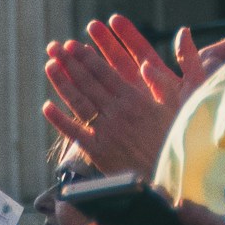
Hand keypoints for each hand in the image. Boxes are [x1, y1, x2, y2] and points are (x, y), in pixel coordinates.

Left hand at [44, 14, 223, 176]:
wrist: (166, 179)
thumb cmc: (174, 140)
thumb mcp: (177, 108)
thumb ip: (162, 83)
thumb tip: (147, 63)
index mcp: (135, 99)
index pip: (106, 72)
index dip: (88, 57)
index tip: (75, 45)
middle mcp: (117, 112)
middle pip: (88, 83)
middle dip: (70, 63)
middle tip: (56, 47)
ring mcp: (105, 131)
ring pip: (78, 102)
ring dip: (62, 83)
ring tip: (50, 66)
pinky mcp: (97, 151)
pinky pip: (74, 132)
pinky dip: (59, 119)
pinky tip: (47, 106)